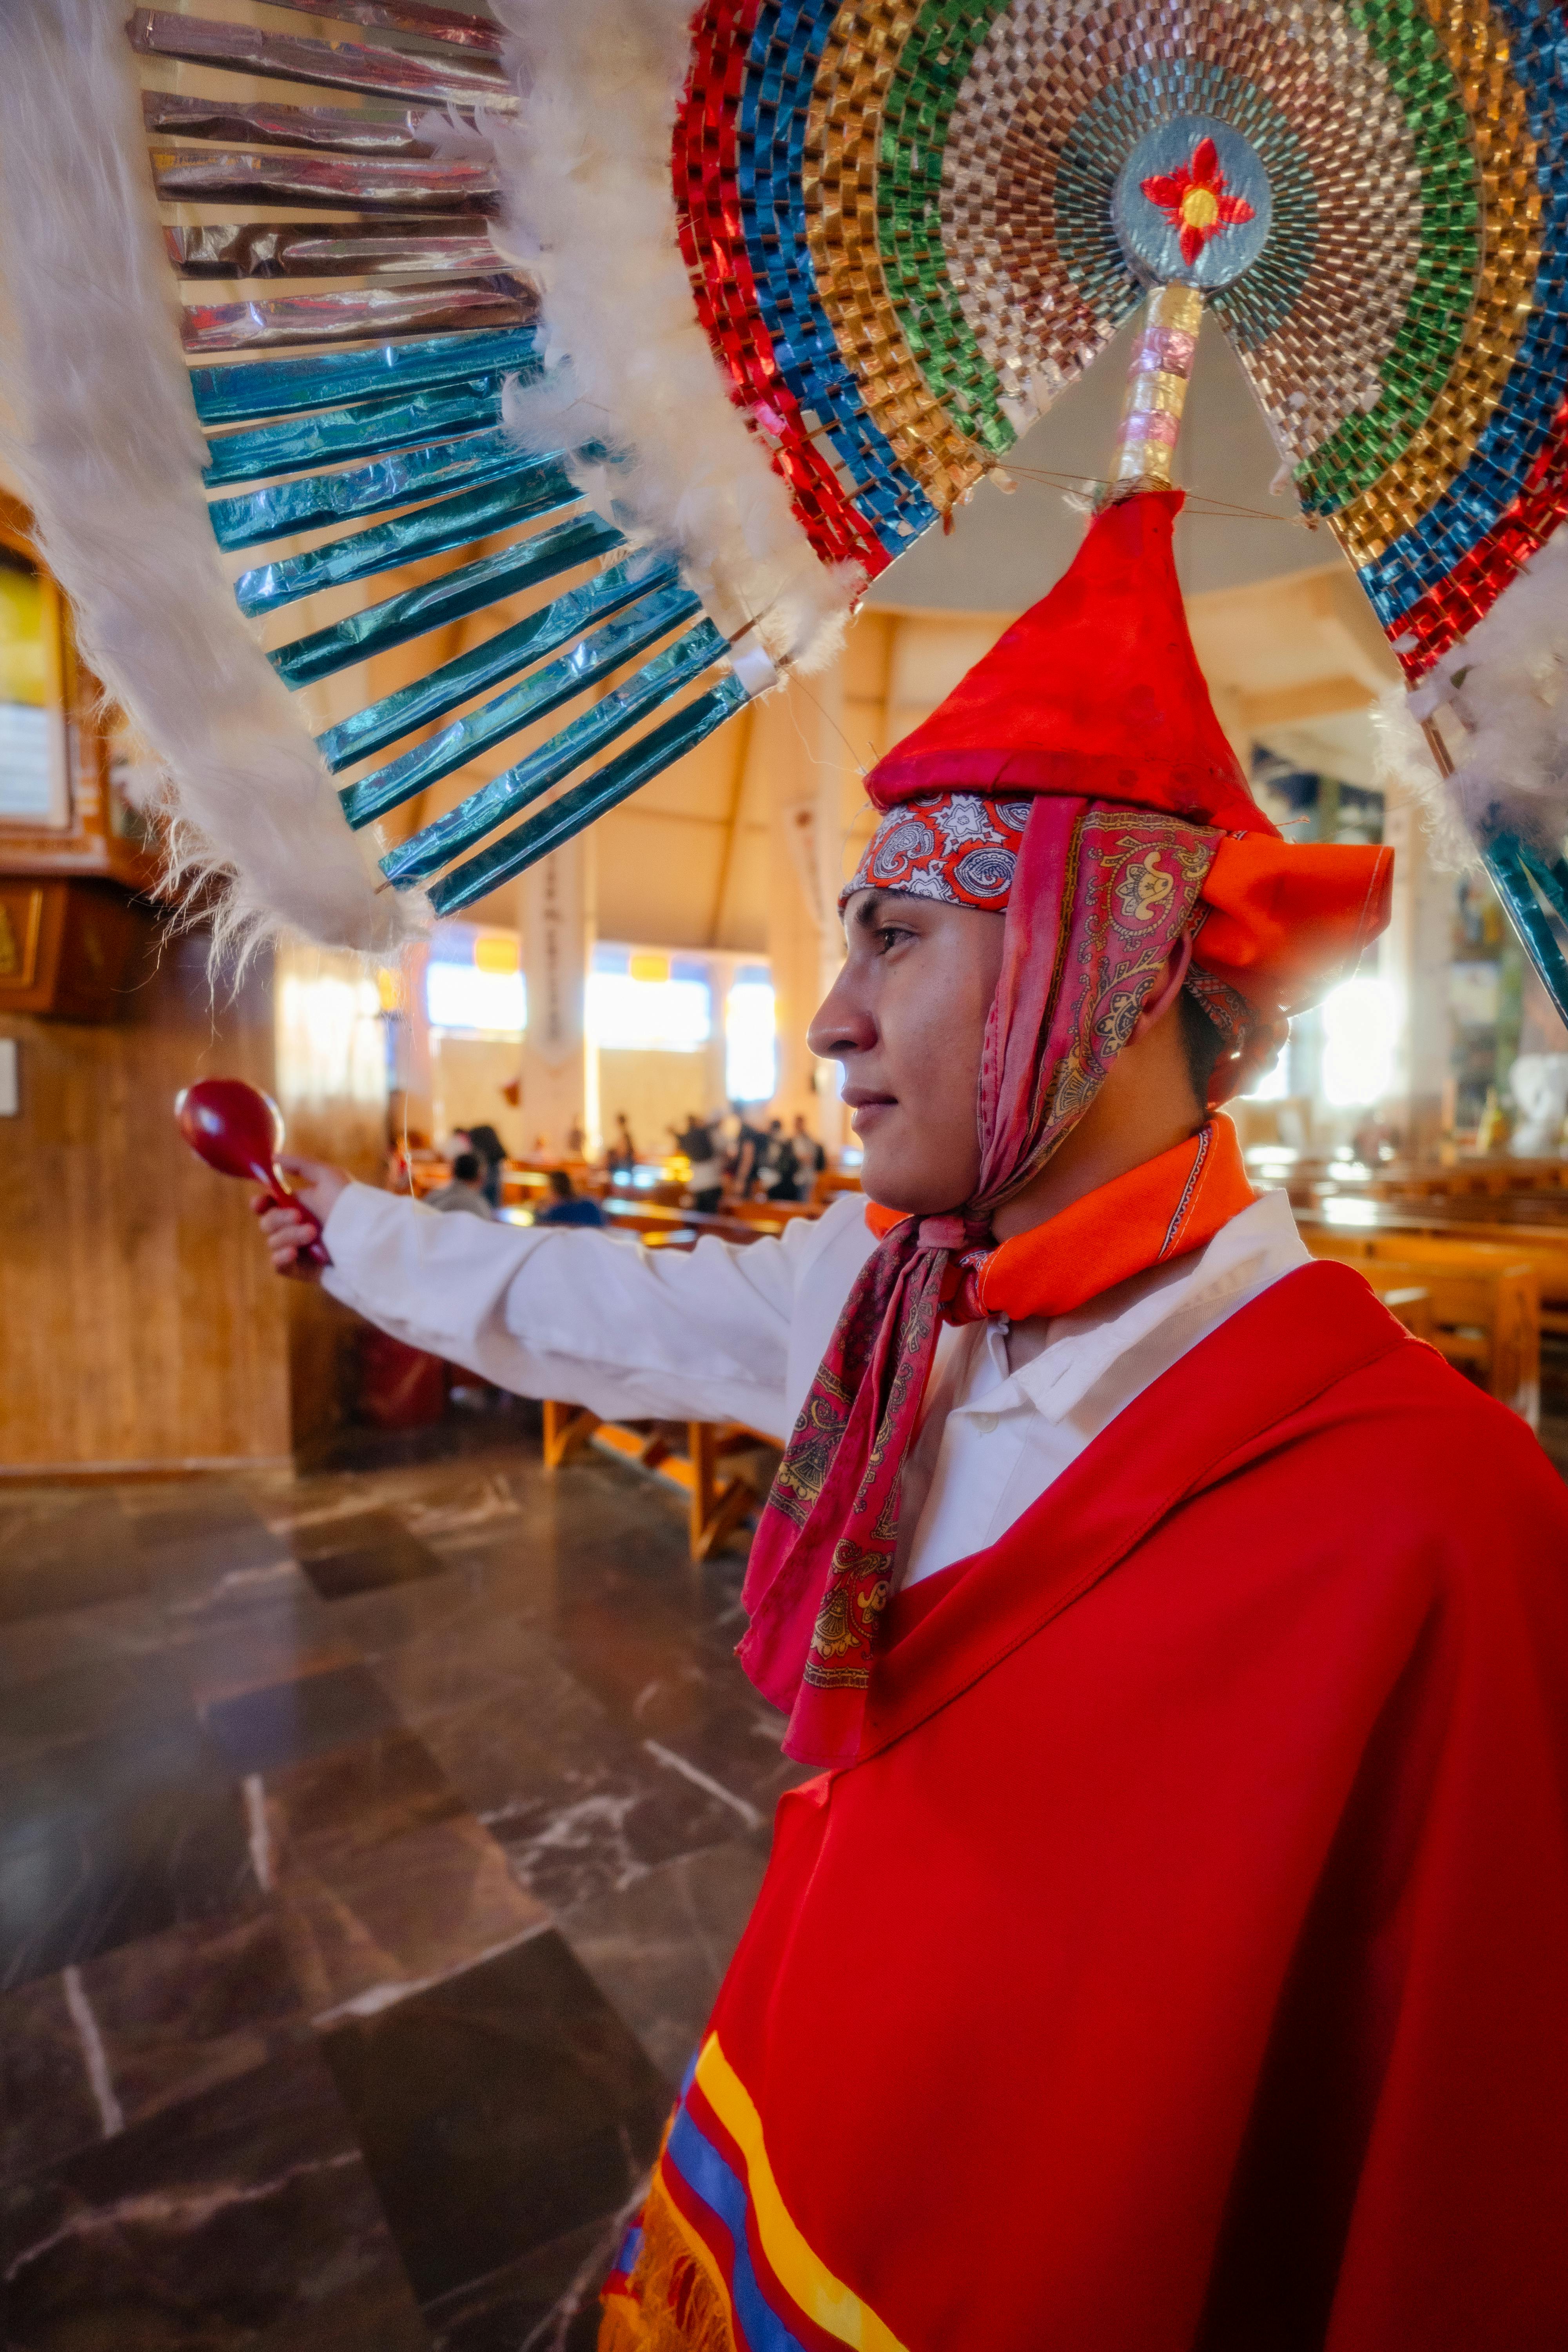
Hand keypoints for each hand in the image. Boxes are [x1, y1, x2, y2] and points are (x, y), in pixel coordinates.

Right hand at [253, 1156, 349, 1281]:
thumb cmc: (352, 1204)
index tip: (261, 1202)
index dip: (259, 1203)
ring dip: (289, 1236)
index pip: (268, 1205)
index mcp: (300, 1205)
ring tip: (313, 1234)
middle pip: (267, 1223)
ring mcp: (299, 1249)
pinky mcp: (302, 1269)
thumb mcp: (329, 1177)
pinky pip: (278, 1265)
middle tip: (300, 1216)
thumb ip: (300, 1165)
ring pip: (273, 1242)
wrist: (371, 1238)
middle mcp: (297, 1227)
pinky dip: (281, 1257)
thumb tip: (273, 1157)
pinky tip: (293, 1252)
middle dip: (279, 1218)